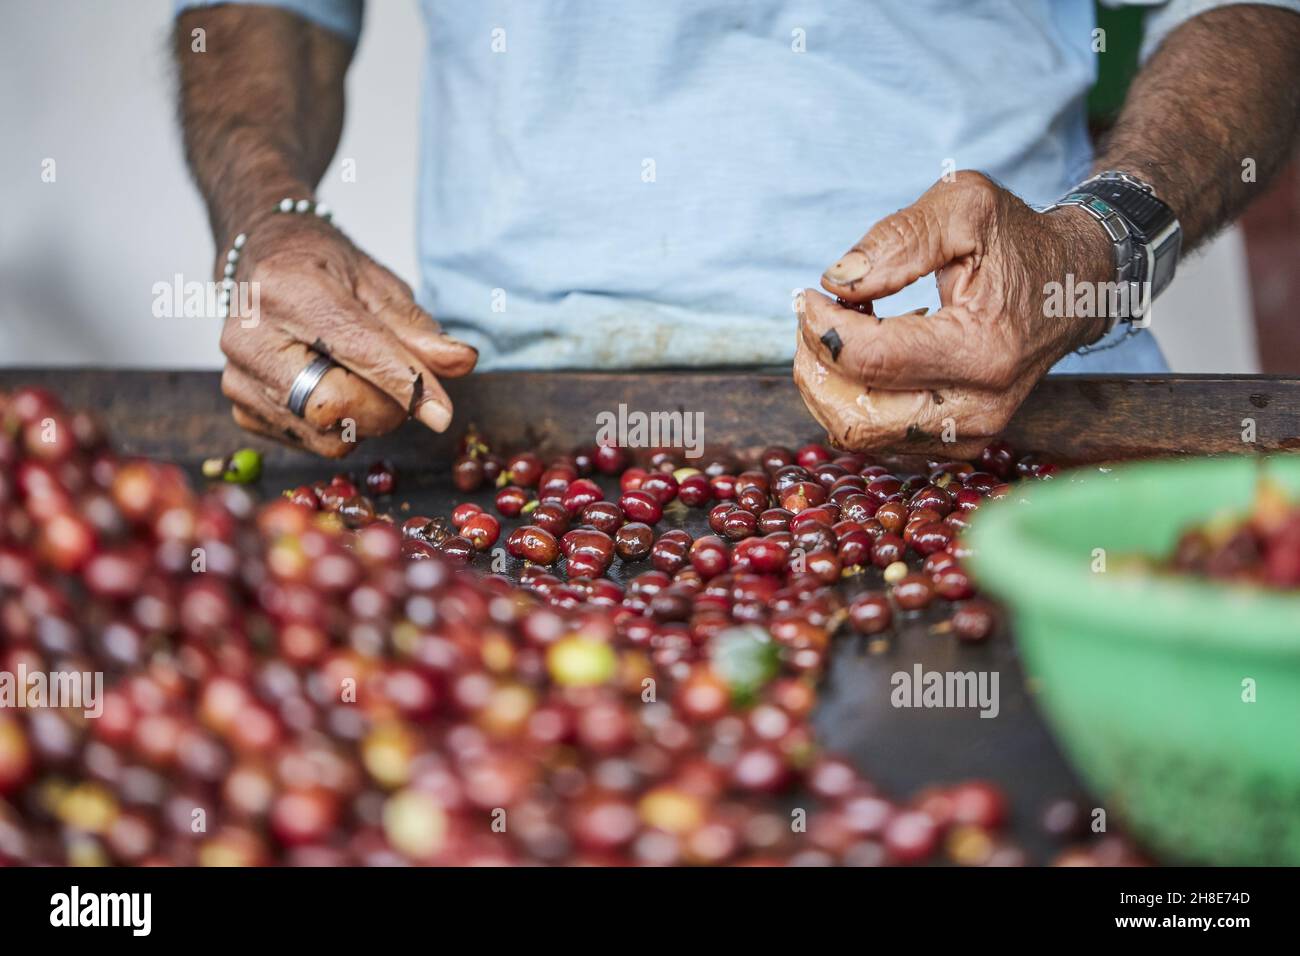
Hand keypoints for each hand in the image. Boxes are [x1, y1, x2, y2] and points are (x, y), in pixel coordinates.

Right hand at [218, 214, 476, 457]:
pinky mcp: (240, 407)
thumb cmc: (323, 269)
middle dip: (384, 407)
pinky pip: (311, 441)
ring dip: (365, 418)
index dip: (405, 384)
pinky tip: (334, 387)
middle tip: (402, 387)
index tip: (442, 414)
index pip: (356, 351)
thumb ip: (418, 330)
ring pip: (324, 432)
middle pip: (331, 405)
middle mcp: (250, 335)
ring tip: (364, 381)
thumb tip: (462, 361)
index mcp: (287, 289)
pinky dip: (339, 426)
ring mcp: (237, 375)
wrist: (263, 260)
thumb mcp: (377, 284)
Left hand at [794, 171, 1111, 457]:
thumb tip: (837, 281)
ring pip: (859, 435)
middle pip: (856, 416)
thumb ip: (898, 238)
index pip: (870, 359)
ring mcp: (970, 434)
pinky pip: (876, 439)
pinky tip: (865, 355)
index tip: (808, 294)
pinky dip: (852, 400)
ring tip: (842, 330)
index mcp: (983, 350)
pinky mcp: (956, 444)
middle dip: (816, 365)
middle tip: (815, 316)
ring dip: (829, 385)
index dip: (822, 328)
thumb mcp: (964, 206)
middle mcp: (979, 407)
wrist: (1072, 283)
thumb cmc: (1017, 240)